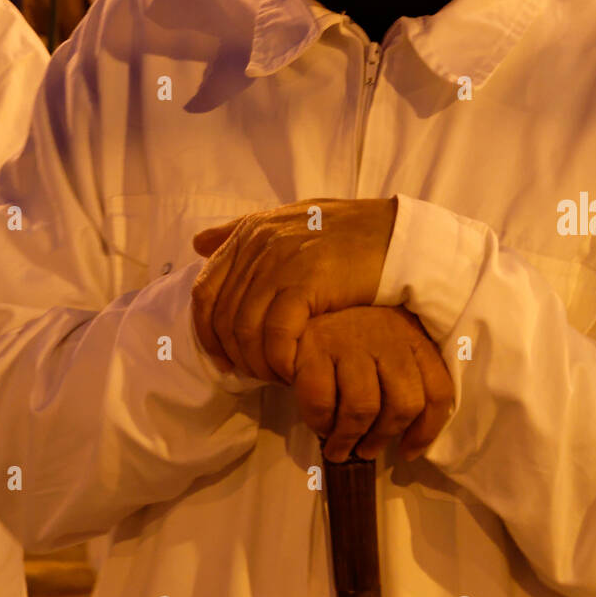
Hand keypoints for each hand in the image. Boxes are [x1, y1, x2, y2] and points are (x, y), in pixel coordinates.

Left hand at [191, 197, 396, 382]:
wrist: (397, 235)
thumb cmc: (348, 232)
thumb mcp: (291, 220)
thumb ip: (244, 232)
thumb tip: (198, 243)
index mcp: (249, 231)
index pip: (205, 291)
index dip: (207, 332)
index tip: (225, 358)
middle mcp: (258, 243)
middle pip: (222, 317)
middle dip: (234, 355)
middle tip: (256, 374)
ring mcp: (279, 261)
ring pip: (245, 331)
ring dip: (257, 364)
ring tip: (278, 376)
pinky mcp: (305, 281)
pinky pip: (275, 336)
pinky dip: (279, 361)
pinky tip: (294, 370)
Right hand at [293, 306, 453, 462]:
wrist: (298, 310)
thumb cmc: (348, 341)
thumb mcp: (385, 352)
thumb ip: (402, 384)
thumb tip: (410, 444)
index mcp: (413, 336)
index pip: (438, 391)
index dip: (426, 431)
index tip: (407, 451)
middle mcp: (389, 332)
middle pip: (404, 404)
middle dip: (384, 437)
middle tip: (366, 450)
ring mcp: (351, 338)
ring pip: (364, 407)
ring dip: (350, 438)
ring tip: (339, 448)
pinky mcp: (314, 344)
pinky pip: (322, 402)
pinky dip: (320, 422)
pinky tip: (320, 425)